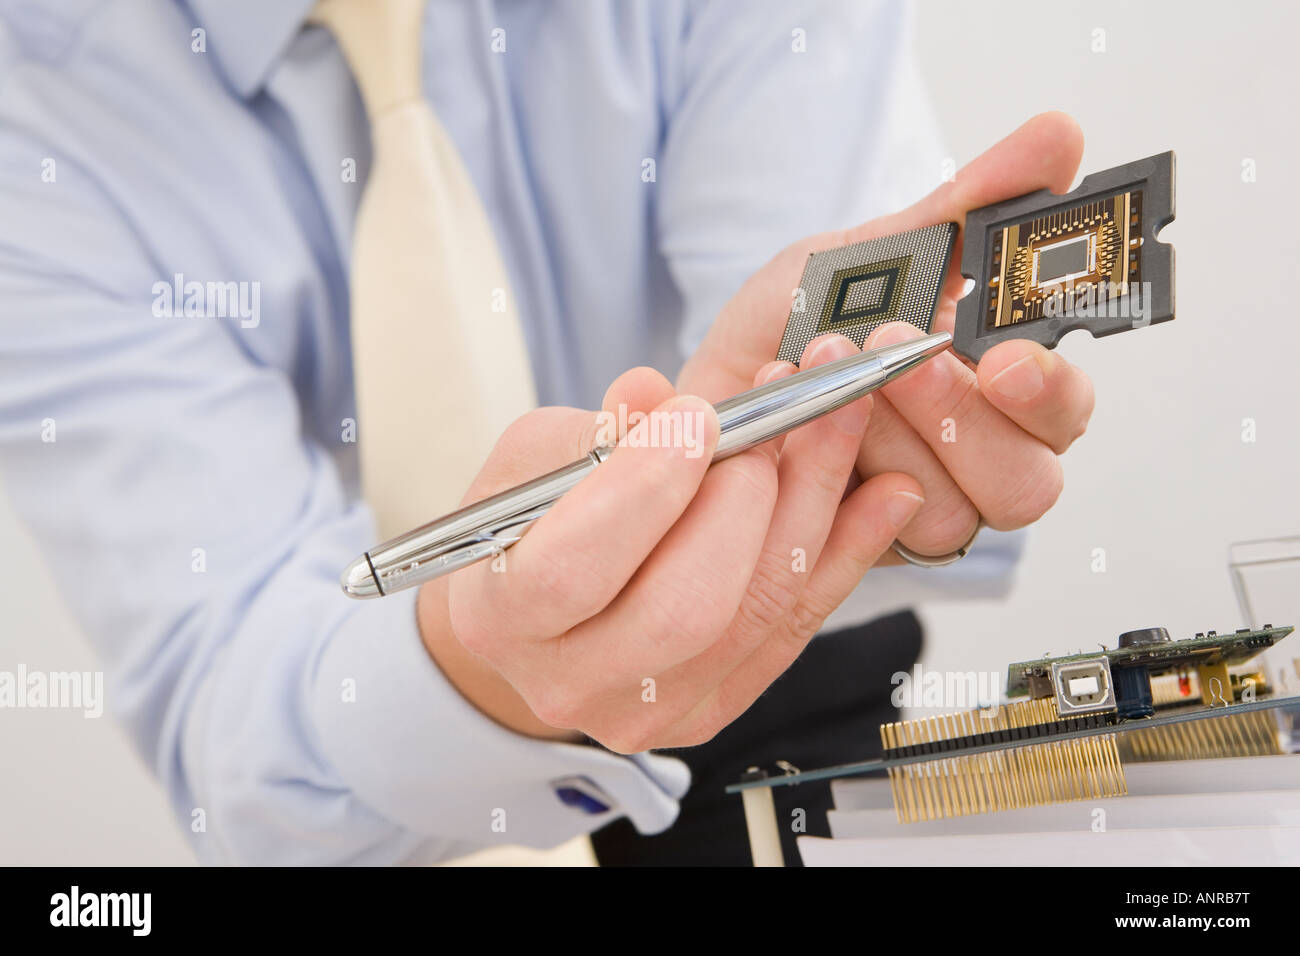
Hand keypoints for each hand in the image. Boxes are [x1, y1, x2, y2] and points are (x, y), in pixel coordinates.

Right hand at [419, 345, 923, 751]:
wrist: (538, 618)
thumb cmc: (528, 527)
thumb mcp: (530, 463)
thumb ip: (587, 432)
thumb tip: (650, 395)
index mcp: (501, 615)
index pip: (574, 569)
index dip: (643, 491)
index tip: (698, 415)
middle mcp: (571, 681)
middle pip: (684, 609)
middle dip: (744, 501)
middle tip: (774, 419)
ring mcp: (648, 711)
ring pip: (754, 617)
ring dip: (812, 509)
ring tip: (841, 420)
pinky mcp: (713, 709)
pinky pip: (793, 631)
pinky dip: (846, 556)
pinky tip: (885, 493)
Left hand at [678, 112, 1094, 559]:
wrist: (710, 382)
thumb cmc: (794, 324)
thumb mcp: (871, 252)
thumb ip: (962, 208)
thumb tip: (1057, 136)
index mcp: (995, 387)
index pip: (1063, 407)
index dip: (1048, 391)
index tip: (1003, 358)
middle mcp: (973, 456)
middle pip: (1028, 482)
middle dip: (957, 420)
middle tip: (897, 361)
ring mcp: (919, 507)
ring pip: (956, 514)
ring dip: (884, 440)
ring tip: (819, 375)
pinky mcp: (864, 547)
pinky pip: (876, 538)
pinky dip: (830, 475)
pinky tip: (789, 426)